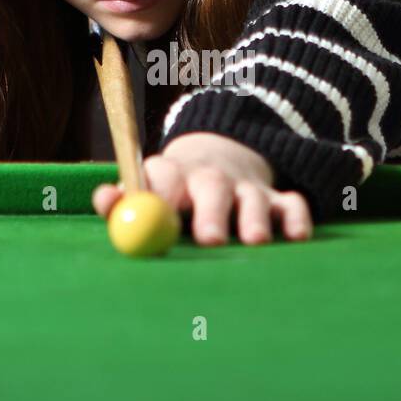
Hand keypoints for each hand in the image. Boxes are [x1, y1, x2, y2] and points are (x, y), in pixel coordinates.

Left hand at [91, 132, 313, 246]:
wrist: (222, 159)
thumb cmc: (175, 192)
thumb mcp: (148, 191)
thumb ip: (123, 201)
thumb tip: (104, 201)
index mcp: (173, 173)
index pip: (164, 175)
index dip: (161, 193)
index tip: (160, 214)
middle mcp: (211, 177)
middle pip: (211, 187)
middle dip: (211, 212)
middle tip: (209, 239)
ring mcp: (248, 187)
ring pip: (253, 198)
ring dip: (255, 218)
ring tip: (254, 241)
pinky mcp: (279, 199)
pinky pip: (293, 205)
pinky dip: (296, 220)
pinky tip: (296, 238)